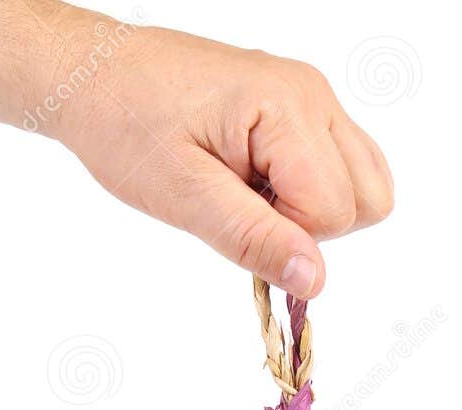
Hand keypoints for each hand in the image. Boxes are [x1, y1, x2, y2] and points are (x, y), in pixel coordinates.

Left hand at [28, 8, 393, 296]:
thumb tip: (314, 282)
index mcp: (286, 107)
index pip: (334, 211)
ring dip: (316, 211)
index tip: (233, 217)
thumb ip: (253, 238)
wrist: (95, 75)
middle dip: (311, 226)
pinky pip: (343, 166)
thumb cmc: (126, 125)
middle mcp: (313, 94)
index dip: (287, 236)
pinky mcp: (302, 106)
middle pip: (366, 200)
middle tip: (244, 208)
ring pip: (366, 185)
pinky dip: (313, 191)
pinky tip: (262, 185)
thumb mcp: (182, 195)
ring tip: (251, 195)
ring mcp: (312, 97)